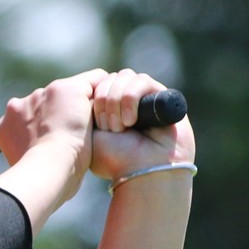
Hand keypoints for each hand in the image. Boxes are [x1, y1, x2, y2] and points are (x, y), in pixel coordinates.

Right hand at [0, 70, 105, 219]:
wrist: (45, 171)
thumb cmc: (39, 181)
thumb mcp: (26, 166)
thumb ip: (32, 152)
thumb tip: (46, 163)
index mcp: (5, 125)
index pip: (29, 117)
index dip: (45, 128)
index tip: (56, 141)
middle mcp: (19, 105)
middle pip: (47, 103)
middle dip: (60, 115)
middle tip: (76, 135)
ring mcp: (42, 94)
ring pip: (68, 93)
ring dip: (78, 107)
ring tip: (92, 128)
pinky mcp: (66, 89)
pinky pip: (93, 81)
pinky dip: (102, 93)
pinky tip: (106, 111)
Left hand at [88, 68, 195, 183]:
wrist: (140, 172)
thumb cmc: (113, 158)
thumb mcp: (90, 131)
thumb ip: (87, 107)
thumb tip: (89, 86)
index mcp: (108, 107)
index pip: (99, 83)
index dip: (94, 98)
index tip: (93, 124)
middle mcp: (127, 100)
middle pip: (110, 78)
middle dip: (104, 101)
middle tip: (108, 128)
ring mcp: (145, 97)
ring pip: (125, 76)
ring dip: (117, 101)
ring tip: (120, 127)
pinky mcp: (162, 95)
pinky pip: (142, 80)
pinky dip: (130, 99)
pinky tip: (131, 121)